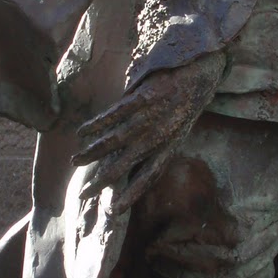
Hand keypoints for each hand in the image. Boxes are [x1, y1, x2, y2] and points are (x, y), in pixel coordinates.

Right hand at [74, 51, 225, 210]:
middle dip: (104, 180)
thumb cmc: (188, 100)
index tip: (114, 209)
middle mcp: (161, 135)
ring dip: (94, 152)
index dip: (132, 194)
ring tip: (75, 160)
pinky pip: (117, 113)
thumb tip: (135, 159)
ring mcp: (153, 116)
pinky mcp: (146, 96)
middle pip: (127, 164)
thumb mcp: (180, 128)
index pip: (150, 176)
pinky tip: (83, 132)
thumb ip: (159, 144)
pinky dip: (98, 124)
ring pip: (118, 140)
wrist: (202, 68)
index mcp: (171, 145)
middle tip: (84, 193)